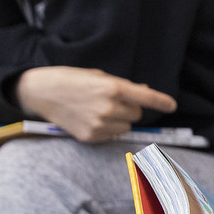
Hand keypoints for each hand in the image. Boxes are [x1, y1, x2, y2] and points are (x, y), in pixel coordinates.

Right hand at [15, 65, 177, 142]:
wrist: (41, 93)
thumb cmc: (71, 80)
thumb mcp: (98, 76)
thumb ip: (123, 86)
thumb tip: (144, 92)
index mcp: (112, 88)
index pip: (144, 98)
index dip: (160, 101)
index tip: (172, 105)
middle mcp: (108, 107)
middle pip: (136, 115)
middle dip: (130, 109)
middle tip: (112, 102)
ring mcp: (100, 124)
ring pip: (125, 127)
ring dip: (119, 120)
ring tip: (99, 110)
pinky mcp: (91, 137)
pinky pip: (112, 136)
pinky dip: (107, 129)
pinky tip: (91, 119)